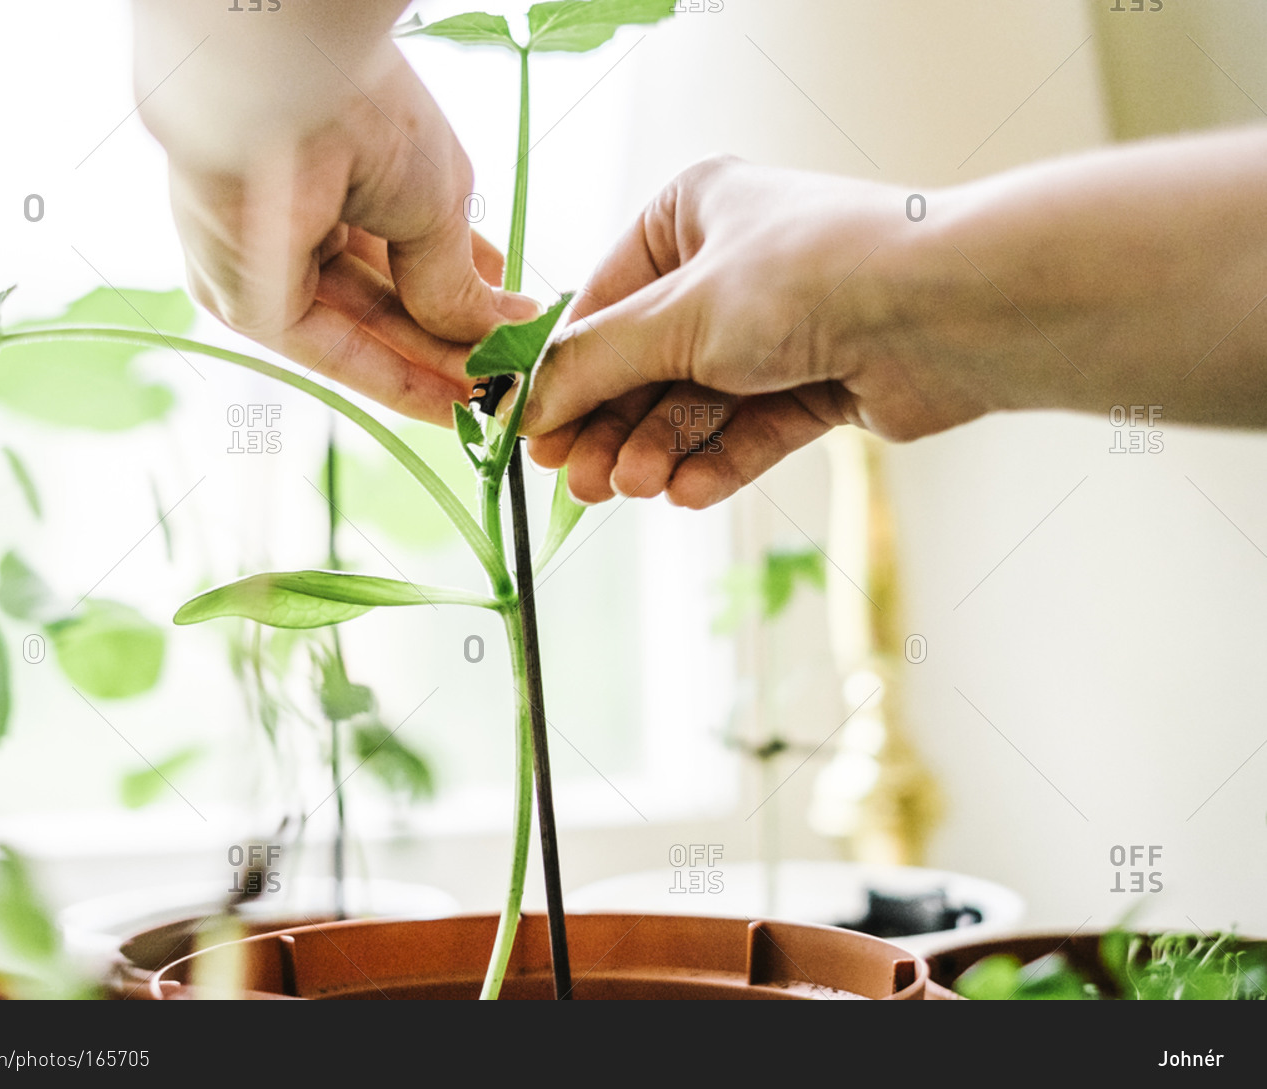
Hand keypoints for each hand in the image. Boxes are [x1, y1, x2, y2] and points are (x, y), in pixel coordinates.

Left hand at [144, 34, 537, 424]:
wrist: (285, 89)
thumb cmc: (360, 113)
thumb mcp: (435, 202)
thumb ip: (456, 281)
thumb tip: (495, 337)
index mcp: (339, 169)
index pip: (405, 242)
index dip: (462, 288)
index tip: (512, 324)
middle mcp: (296, 215)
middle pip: (386, 296)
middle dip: (452, 339)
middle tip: (513, 372)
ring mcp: (267, 262)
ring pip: (364, 329)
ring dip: (433, 367)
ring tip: (498, 394)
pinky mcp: (248, 302)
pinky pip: (332, 352)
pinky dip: (395, 380)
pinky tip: (451, 403)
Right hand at [523, 157, 986, 506]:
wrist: (946, 311)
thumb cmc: (807, 277)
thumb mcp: (678, 315)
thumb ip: (595, 363)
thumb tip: (524, 404)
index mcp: (689, 215)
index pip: (604, 303)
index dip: (564, 373)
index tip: (528, 433)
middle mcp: (731, 266)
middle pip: (646, 362)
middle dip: (613, 425)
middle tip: (579, 484)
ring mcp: (777, 326)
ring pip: (695, 403)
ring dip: (659, 449)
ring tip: (636, 488)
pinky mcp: (817, 382)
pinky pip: (748, 428)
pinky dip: (715, 461)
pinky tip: (685, 492)